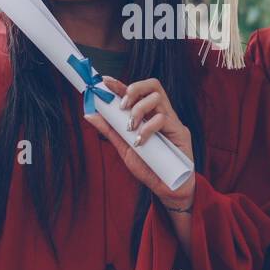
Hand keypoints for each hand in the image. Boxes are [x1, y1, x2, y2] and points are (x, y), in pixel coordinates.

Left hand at [84, 75, 194, 210]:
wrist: (167, 188)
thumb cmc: (148, 167)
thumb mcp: (124, 147)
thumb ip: (110, 130)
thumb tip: (89, 114)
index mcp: (147, 115)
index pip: (135, 93)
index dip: (120, 84)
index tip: (104, 81)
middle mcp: (160, 113)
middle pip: (152, 85)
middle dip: (134, 90)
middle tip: (122, 105)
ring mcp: (171, 120)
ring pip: (157, 98)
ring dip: (139, 109)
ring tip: (131, 127)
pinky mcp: (180, 130)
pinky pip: (163, 119)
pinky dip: (148, 128)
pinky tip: (141, 141)